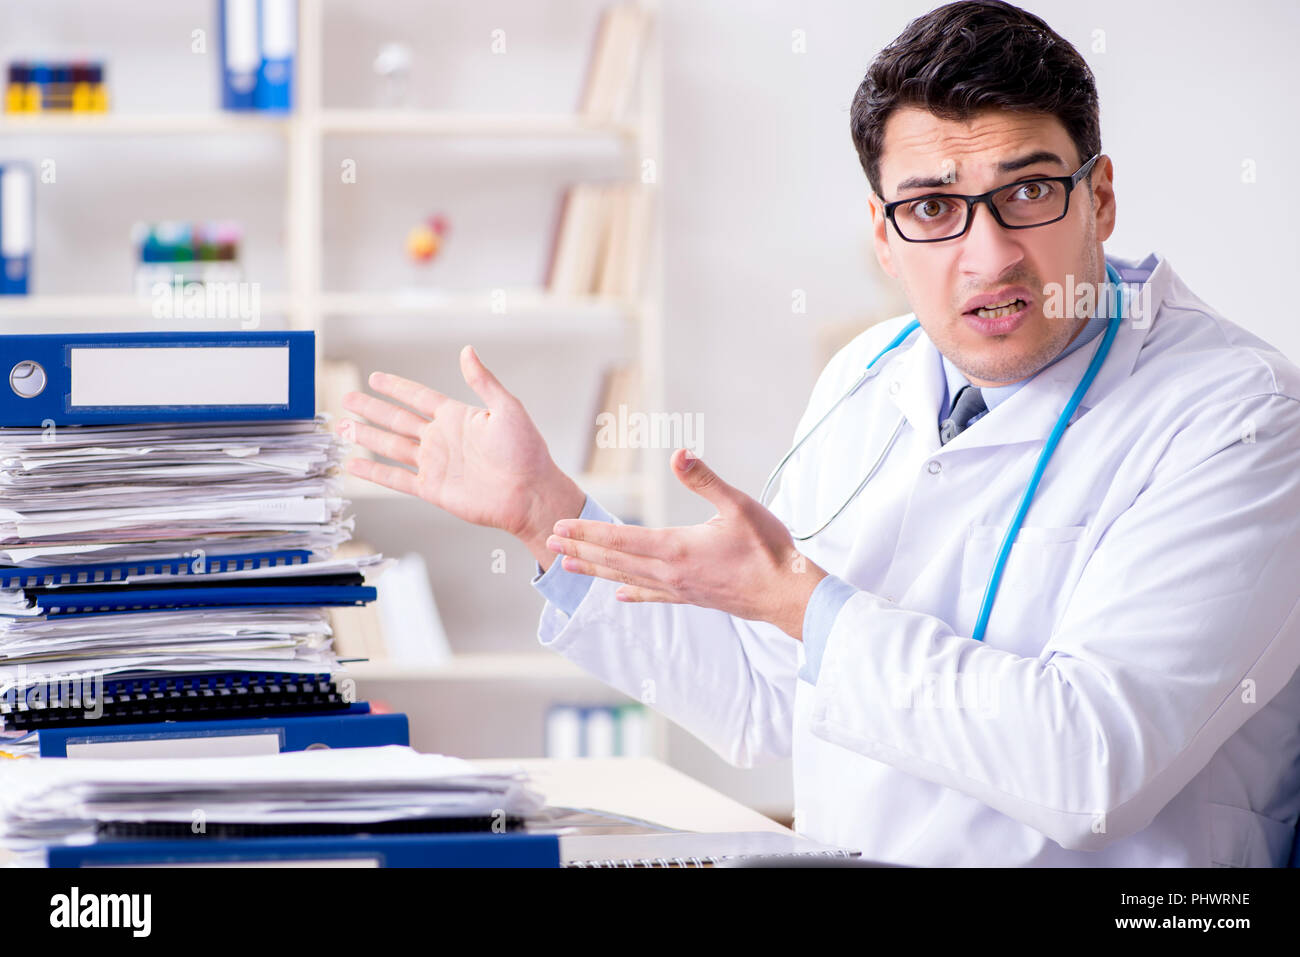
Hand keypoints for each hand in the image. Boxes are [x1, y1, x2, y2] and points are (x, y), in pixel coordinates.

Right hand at [338, 345, 583, 564]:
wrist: (529, 493)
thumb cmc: (526, 451)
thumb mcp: (507, 408)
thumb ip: (483, 381)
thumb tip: (467, 351)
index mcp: (457, 417)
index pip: (418, 397)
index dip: (396, 387)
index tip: (375, 377)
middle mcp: (442, 438)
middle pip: (397, 419)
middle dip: (371, 409)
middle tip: (347, 398)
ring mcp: (435, 464)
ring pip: (391, 446)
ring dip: (366, 437)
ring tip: (342, 427)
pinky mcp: (433, 489)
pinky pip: (396, 478)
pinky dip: (374, 472)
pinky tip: (355, 465)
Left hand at [545, 449, 827, 638]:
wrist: (789, 595)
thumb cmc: (769, 548)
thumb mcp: (739, 505)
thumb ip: (705, 479)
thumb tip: (679, 452)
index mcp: (676, 548)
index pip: (620, 539)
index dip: (588, 532)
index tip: (560, 526)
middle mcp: (671, 573)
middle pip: (615, 561)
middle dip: (581, 549)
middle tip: (550, 542)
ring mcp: (680, 590)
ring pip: (628, 579)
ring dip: (597, 570)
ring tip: (569, 565)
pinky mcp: (693, 599)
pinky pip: (653, 596)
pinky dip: (632, 593)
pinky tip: (619, 596)